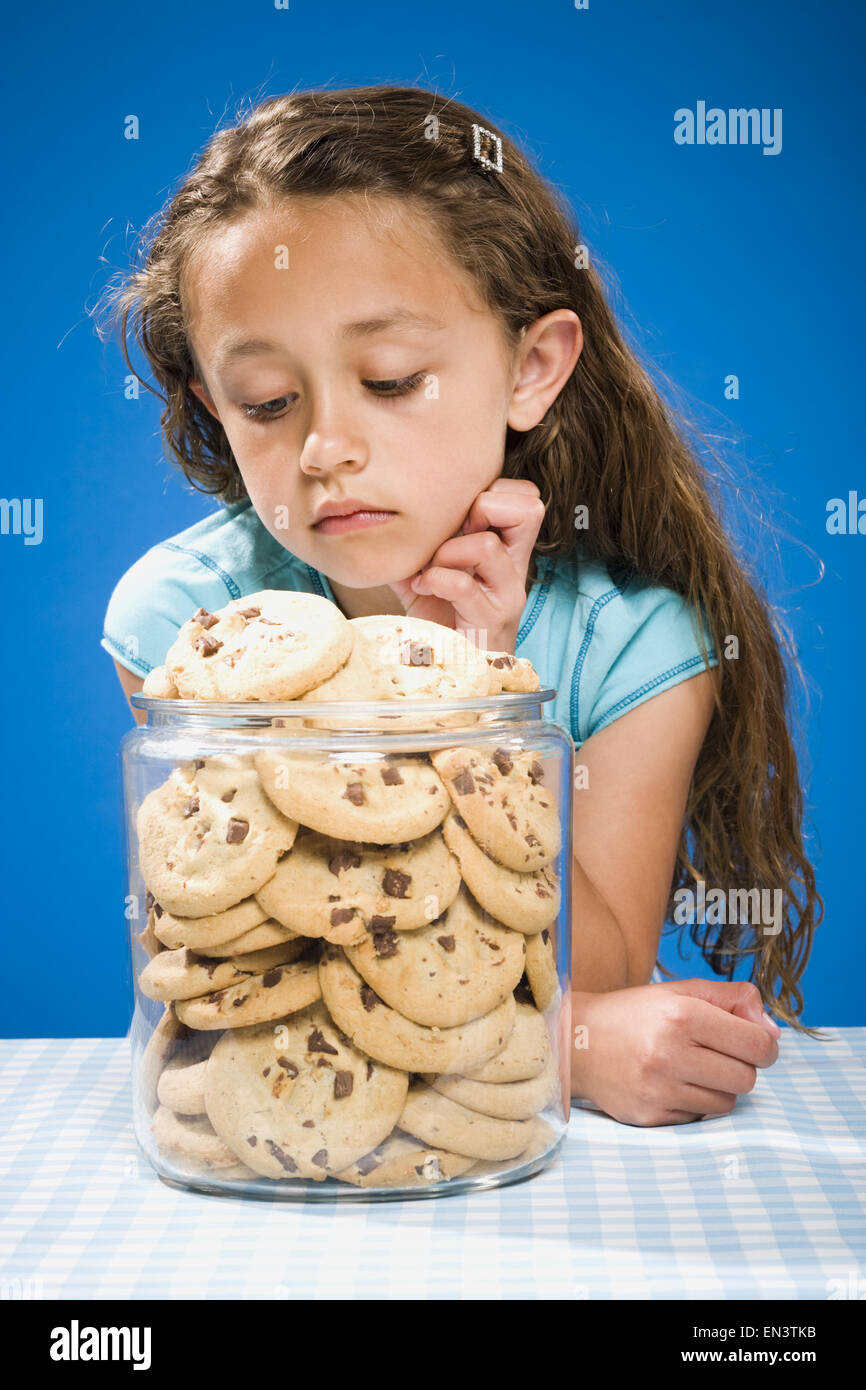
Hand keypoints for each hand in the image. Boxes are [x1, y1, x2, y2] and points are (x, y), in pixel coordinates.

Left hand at [388, 478, 545, 652]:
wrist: (453, 674)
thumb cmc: (444, 621)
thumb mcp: (431, 572)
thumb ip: (419, 544)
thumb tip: (382, 517)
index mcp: (507, 552)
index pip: (525, 498)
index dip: (492, 493)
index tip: (461, 518)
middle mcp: (515, 570)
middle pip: (530, 509)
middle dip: (482, 509)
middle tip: (454, 534)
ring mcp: (507, 596)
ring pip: (487, 545)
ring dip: (448, 551)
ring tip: (432, 569)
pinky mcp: (490, 622)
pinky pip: (462, 585)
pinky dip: (435, 580)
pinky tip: (423, 588)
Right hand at [571, 980, 780, 1125]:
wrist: (576, 1042)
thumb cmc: (635, 1014)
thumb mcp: (682, 991)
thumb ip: (734, 1000)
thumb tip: (773, 1031)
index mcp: (682, 1015)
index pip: (757, 1044)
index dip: (764, 1044)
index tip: (752, 1041)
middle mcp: (669, 1053)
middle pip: (747, 1078)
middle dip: (741, 1066)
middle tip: (718, 1054)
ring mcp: (658, 1089)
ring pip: (726, 1103)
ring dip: (718, 1087)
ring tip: (692, 1069)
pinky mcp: (649, 1116)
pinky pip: (698, 1118)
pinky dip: (694, 1103)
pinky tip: (671, 1084)